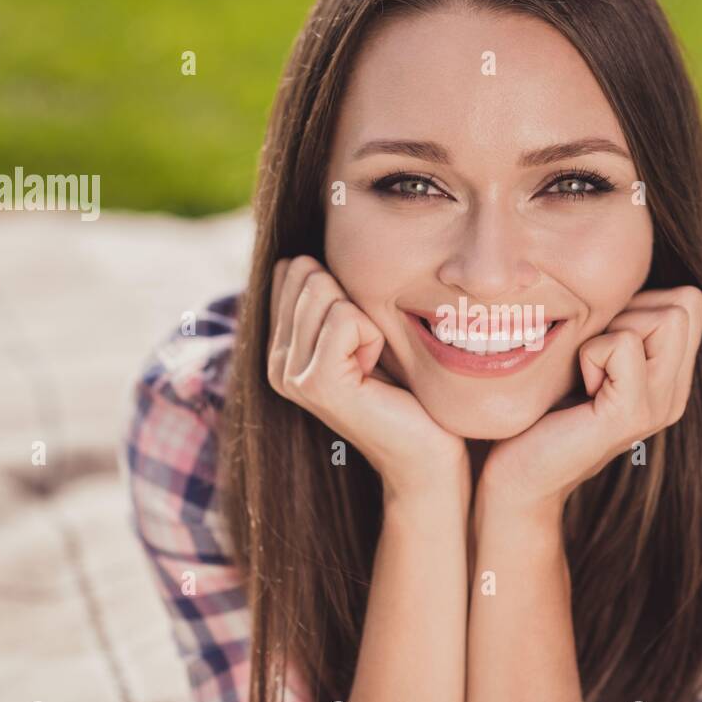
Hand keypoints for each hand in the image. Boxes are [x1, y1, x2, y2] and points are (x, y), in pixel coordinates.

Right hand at [267, 256, 467, 498]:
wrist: (426, 452)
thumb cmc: (406, 390)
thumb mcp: (364, 330)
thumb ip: (333, 293)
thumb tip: (311, 249)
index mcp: (279, 345)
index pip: (290, 268)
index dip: (340, 288)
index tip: (360, 336)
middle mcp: (275, 360)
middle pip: (305, 272)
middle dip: (352, 300)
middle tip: (368, 350)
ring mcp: (290, 374)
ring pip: (324, 289)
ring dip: (365, 319)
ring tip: (372, 363)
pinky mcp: (315, 383)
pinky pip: (344, 318)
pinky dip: (371, 337)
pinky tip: (375, 372)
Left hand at [479, 286, 701, 519]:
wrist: (518, 477)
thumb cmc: (540, 410)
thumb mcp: (587, 357)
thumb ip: (616, 324)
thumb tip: (620, 274)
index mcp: (669, 377)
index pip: (688, 300)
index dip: (641, 301)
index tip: (600, 340)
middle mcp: (674, 392)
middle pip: (686, 302)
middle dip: (630, 311)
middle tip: (592, 356)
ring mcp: (659, 406)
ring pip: (666, 316)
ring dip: (610, 332)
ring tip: (586, 374)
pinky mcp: (631, 415)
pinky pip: (624, 345)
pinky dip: (591, 354)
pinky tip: (579, 388)